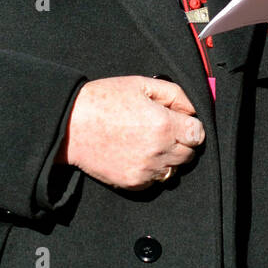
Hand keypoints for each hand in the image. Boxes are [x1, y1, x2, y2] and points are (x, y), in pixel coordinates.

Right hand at [58, 76, 204, 190]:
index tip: (179, 122)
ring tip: (148, 143)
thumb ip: (174, 94)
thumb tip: (192, 110)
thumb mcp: (141, 84)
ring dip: (168, 158)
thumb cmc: (104, 100)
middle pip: (189, 154)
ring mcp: (146, 170)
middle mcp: (158, 151)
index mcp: (164, 125)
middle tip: (162, 130)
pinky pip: (156, 181)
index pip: (198, 134)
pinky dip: (152, 170)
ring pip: (174, 170)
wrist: (70, 125)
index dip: (190, 126)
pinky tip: (137, 154)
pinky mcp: (133, 183)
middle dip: (181, 142)